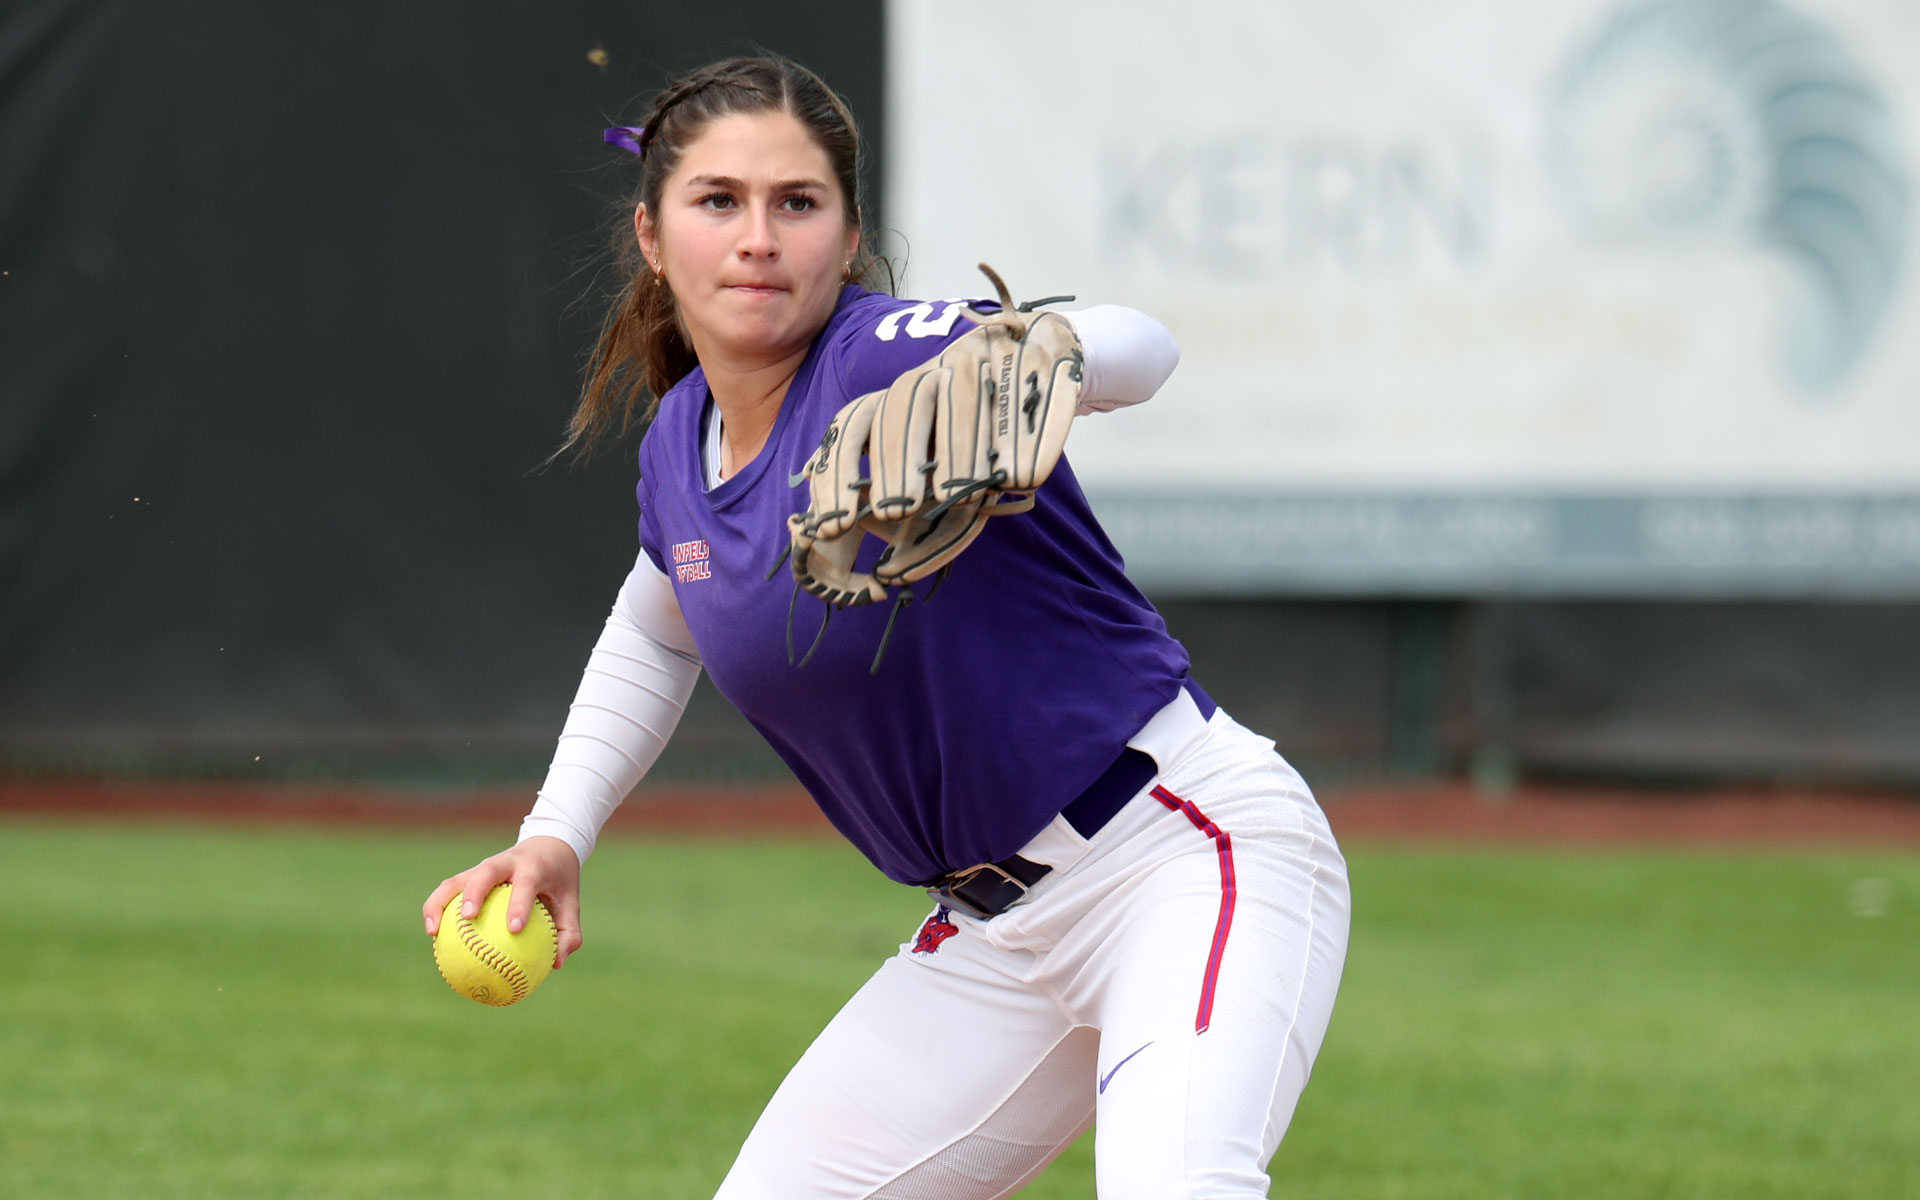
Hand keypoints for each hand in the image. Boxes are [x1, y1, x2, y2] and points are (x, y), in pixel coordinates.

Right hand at [422, 836, 582, 968]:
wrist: (548, 846)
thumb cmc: (559, 881)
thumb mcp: (571, 903)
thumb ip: (568, 933)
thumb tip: (556, 964)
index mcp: (534, 867)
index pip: (525, 883)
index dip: (519, 904)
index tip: (514, 929)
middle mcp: (506, 862)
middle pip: (485, 872)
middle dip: (475, 893)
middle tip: (468, 919)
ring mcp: (484, 866)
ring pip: (456, 879)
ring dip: (441, 901)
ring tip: (433, 932)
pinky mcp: (471, 873)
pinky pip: (449, 890)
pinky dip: (438, 908)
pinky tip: (433, 935)